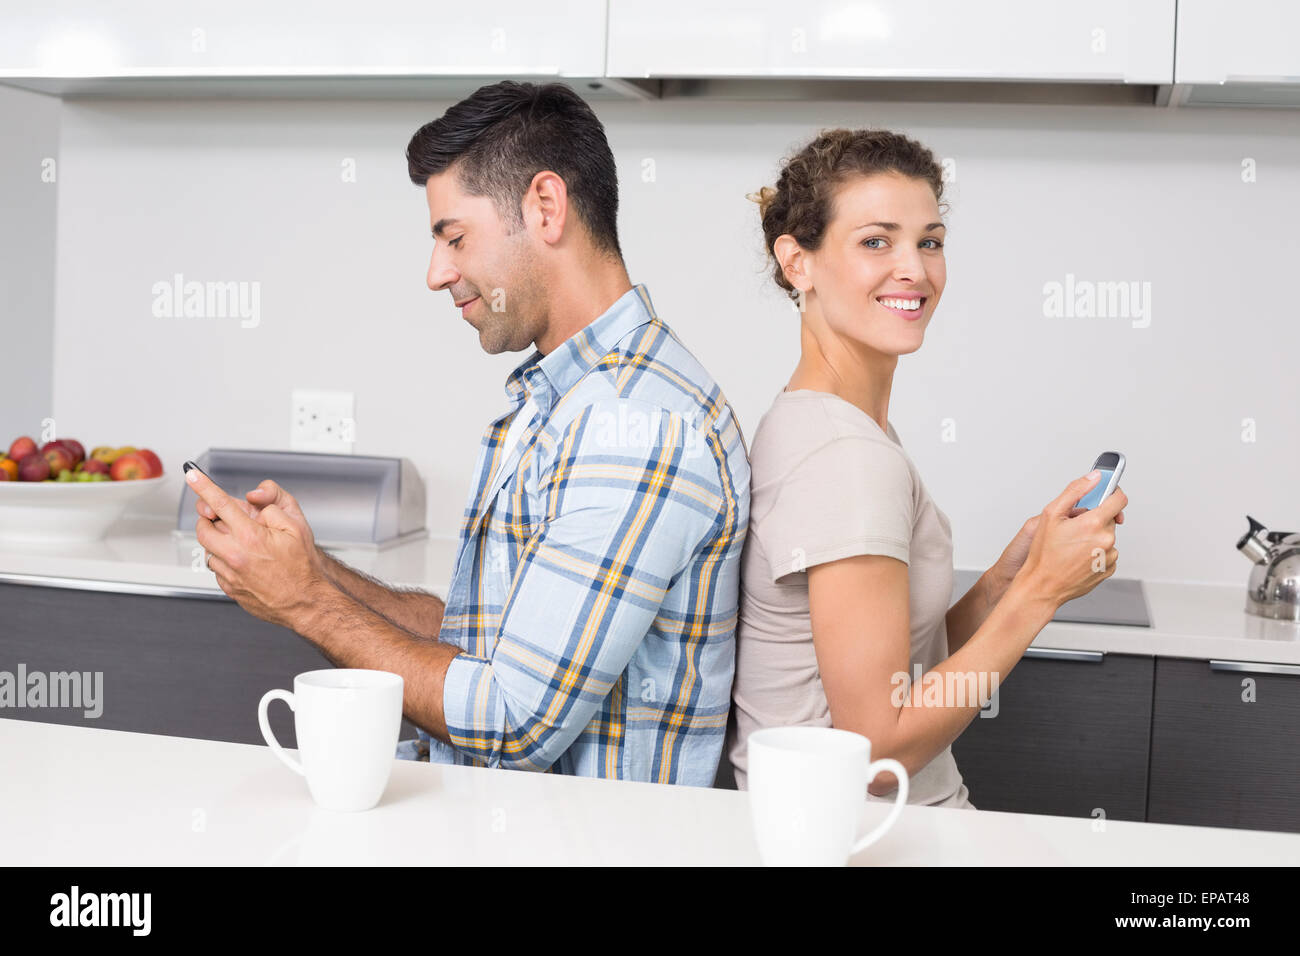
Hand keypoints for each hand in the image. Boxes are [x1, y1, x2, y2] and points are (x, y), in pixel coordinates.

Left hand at [187, 467, 327, 630]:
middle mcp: (235, 554)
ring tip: (241, 544)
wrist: (306, 602)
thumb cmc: (303, 567)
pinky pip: (217, 569)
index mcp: (250, 536)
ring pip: (208, 550)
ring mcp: (230, 573)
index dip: (203, 486)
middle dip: (207, 519)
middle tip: (219, 517)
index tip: (192, 475)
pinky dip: (224, 561)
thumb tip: (254, 501)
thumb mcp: (297, 527)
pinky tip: (244, 562)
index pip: (219, 503)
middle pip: (203, 528)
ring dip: (218, 542)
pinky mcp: (229, 588)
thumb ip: (273, 507)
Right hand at [1014, 471, 1128, 608]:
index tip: (1105, 495)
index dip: (1112, 493)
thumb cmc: (1043, 553)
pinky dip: (1095, 552)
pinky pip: (1107, 553)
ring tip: (1072, 546)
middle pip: (1109, 519)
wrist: (1042, 586)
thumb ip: (1075, 490)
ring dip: (1094, 536)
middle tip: (1073, 528)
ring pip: (1107, 536)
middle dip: (1094, 519)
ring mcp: (1109, 556)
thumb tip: (1094, 477)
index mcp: (1094, 523)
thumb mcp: (1051, 514)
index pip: (1119, 499)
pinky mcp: (1108, 569)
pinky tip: (1078, 557)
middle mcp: (1106, 539)